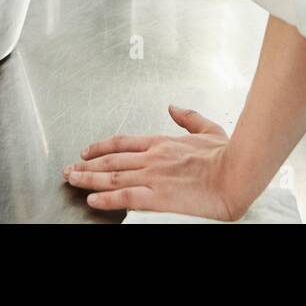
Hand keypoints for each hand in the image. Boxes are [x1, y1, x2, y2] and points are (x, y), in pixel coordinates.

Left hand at [63, 105, 246, 219]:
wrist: (235, 174)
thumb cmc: (226, 156)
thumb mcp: (209, 129)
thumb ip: (189, 117)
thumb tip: (174, 107)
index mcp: (162, 142)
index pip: (123, 142)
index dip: (101, 147)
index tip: (87, 151)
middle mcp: (152, 158)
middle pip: (111, 160)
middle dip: (86, 165)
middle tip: (69, 169)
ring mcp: (152, 176)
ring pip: (112, 176)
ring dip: (88, 179)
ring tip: (72, 181)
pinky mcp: (156, 196)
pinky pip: (124, 196)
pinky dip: (106, 197)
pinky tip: (92, 199)